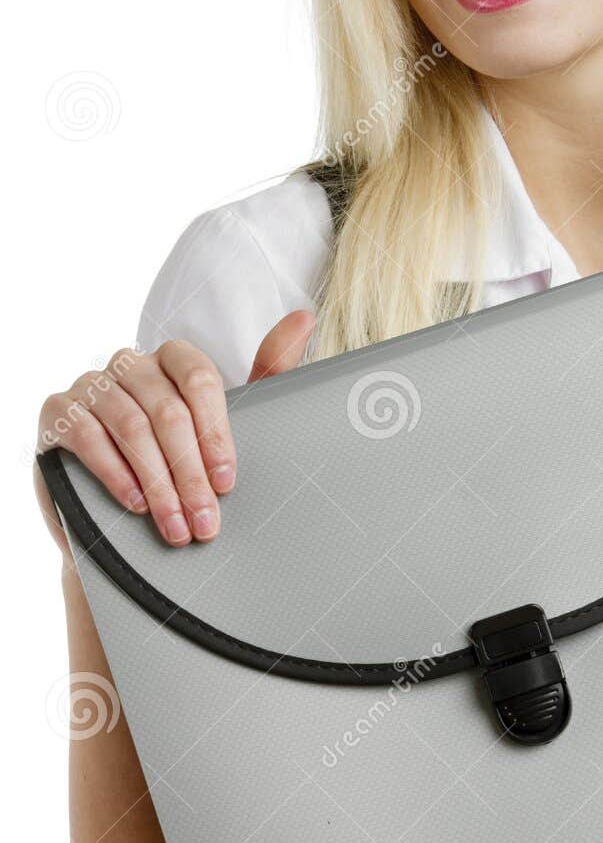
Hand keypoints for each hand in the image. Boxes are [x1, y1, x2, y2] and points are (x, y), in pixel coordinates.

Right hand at [34, 310, 315, 549]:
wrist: (117, 506)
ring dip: (158, 483)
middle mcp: (131, 365)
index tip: (228, 482)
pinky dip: (114, 473)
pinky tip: (136, 502)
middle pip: (167, 411)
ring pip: (130, 427)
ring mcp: (91, 386)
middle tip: (205, 520)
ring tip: (176, 525)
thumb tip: (304, 317)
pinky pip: (85, 435)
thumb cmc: (180, 455)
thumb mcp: (230, 418)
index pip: (199, 380)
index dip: (216, 434)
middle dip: (190, 474)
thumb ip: (267, 370)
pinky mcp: (57, 413)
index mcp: (173, 358)